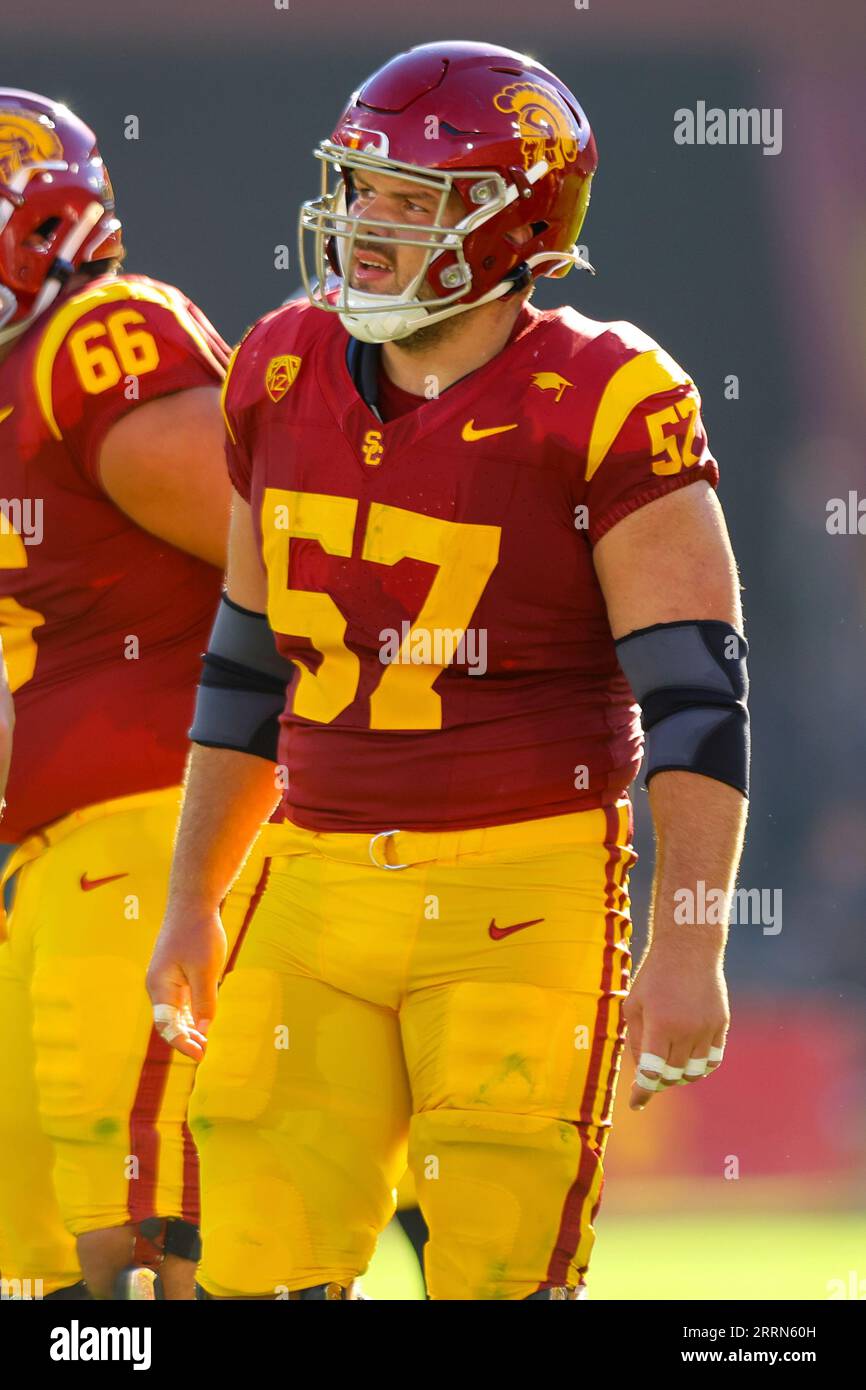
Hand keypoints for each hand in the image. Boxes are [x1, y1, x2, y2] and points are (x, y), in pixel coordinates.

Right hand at [146, 910, 226, 1059]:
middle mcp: (159, 986)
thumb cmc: (199, 934)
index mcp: (160, 986)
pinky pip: (181, 1000)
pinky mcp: (176, 973)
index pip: (166, 1025)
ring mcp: (167, 979)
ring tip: (204, 1044)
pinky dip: (191, 1013)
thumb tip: (205, 1030)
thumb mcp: (206, 970)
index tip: (200, 1054)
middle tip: (205, 1053)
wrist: (193, 903)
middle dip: (185, 1038)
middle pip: (168, 1021)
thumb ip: (205, 1001)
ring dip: (189, 1028)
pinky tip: (202, 1024)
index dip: (182, 1043)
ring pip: (175, 1012)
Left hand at [622, 943, 728, 1109]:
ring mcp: (707, 1028)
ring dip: (680, 1076)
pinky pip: (713, 1059)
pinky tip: (689, 1061)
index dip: (643, 1092)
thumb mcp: (634, 1004)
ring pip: (695, 1071)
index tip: (635, 1103)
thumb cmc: (654, 976)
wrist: (689, 949)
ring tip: (669, 1068)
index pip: (652, 1072)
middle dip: (659, 1081)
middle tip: (650, 1078)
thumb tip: (644, 1073)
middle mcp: (686, 1030)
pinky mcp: (722, 1024)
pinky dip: (700, 1066)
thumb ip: (637, 1040)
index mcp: (660, 1024)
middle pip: (673, 1075)